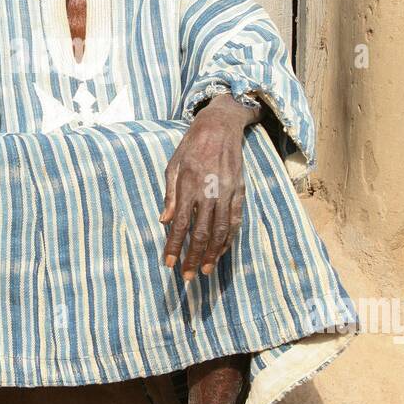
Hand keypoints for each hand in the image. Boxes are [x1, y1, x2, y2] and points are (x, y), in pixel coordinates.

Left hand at [161, 95, 257, 279]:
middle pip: (201, 233)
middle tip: (188, 277)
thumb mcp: (173, 165)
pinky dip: (228, 238)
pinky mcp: (239, 191)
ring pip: (220, 231)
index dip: (174, 247)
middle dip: (193, 257)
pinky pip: (235, 220)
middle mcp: (209, 191)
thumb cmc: (191, 145)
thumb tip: (165, 221)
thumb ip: (170, 195)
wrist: (220, 126)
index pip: (180, 224)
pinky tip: (221, 251)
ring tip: (205, 270)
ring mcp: (227, 192)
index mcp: (189, 185)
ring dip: (212, 254)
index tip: (169, 264)